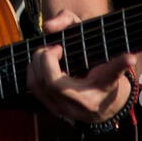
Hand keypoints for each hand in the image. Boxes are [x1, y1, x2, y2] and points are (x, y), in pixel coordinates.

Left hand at [26, 8, 135, 127]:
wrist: (108, 101)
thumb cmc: (107, 74)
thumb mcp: (108, 58)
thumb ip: (88, 39)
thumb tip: (50, 30)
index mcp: (86, 98)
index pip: (55, 84)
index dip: (49, 61)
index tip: (59, 47)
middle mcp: (71, 108)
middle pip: (43, 82)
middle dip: (43, 58)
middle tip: (54, 47)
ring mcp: (59, 110)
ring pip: (34, 84)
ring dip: (37, 62)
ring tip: (49, 53)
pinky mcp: (51, 108)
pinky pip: (33, 87)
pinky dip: (36, 69)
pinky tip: (47, 62)